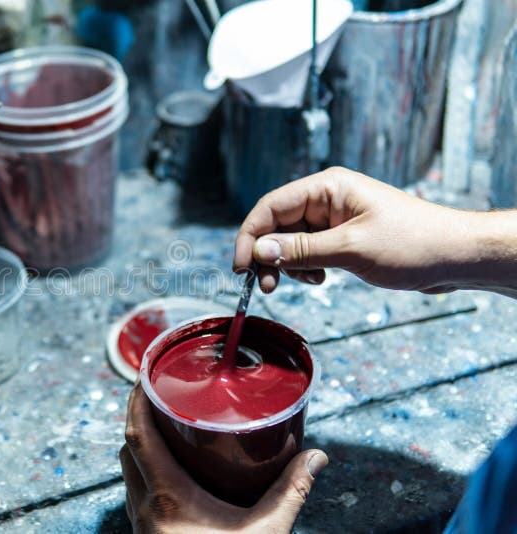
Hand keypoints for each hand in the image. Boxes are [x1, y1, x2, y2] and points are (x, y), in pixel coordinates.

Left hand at [120, 385, 327, 532]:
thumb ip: (292, 492)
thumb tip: (317, 457)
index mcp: (166, 497)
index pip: (137, 435)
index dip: (136, 399)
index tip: (146, 373)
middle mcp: (144, 506)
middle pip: (128, 446)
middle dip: (138, 414)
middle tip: (161, 391)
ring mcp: (142, 522)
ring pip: (129, 469)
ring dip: (140, 441)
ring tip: (165, 422)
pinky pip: (136, 489)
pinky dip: (146, 467)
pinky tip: (171, 466)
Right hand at [233, 167, 516, 295]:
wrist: (455, 257)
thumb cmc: (412, 244)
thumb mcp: (350, 248)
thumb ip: (301, 250)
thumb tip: (259, 250)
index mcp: (328, 187)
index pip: (271, 206)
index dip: (250, 235)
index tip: (241, 266)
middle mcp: (327, 199)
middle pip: (277, 224)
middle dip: (268, 255)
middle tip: (265, 285)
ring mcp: (334, 219)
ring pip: (290, 241)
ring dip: (287, 264)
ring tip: (303, 283)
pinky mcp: (342, 238)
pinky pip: (308, 251)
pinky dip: (305, 268)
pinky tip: (319, 279)